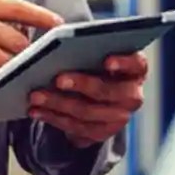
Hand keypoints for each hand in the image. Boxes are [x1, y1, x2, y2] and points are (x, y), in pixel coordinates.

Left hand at [28, 52, 147, 147]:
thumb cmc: (93, 63)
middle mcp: (132, 95)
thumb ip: (88, 47)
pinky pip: (77, 128)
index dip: (124, 63)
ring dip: (59, 104)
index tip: (107, 60)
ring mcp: (119, 118)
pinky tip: (36, 110)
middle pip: (109, 92)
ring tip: (36, 96)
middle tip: (57, 79)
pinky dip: (53, 118)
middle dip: (82, 85)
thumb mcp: (96, 52)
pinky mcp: (101, 134)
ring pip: (88, 113)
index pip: (137, 64)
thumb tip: (63, 41)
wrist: (94, 93)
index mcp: (136, 70)